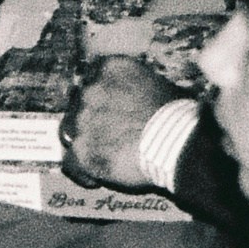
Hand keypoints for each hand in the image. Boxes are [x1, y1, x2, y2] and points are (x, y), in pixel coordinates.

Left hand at [62, 56, 175, 192]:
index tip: (107, 108)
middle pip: (79, 105)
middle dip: (90, 120)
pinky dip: (81, 172)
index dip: (100, 97)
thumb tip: (142, 97)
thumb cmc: (178, 117)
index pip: (92, 79)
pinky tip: (94, 178)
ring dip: (83, 142)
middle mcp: (91, 90)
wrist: (177, 143)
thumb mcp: (161, 87)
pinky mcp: (82, 150)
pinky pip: (71, 163)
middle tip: (106, 135)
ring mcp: (83, 120)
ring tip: (99, 156)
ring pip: (70, 132)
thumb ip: (138, 88)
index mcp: (110, 69)